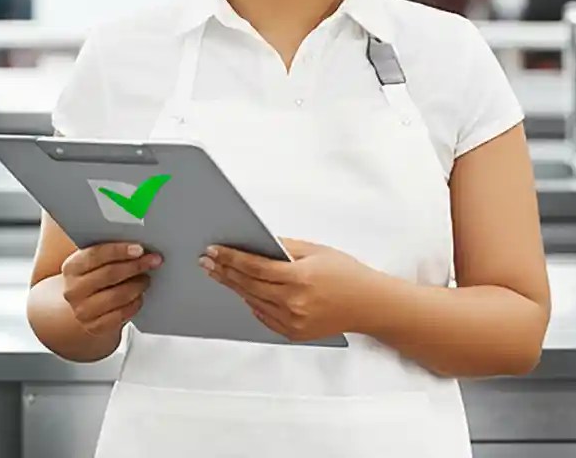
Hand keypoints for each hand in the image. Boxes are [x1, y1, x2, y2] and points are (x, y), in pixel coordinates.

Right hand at [61, 242, 161, 337]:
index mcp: (72, 267)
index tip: (140, 249)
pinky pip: (121, 314)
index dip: (119, 251)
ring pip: (118, 295)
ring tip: (146, 279)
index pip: (96, 255)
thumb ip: (112, 253)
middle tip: (153, 260)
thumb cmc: (97, 277)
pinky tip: (139, 296)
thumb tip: (140, 248)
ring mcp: (82, 310)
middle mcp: (73, 290)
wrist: (87, 305)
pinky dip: (135, 303)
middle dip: (136, 266)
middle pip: (110, 274)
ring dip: (137, 285)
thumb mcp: (97, 262)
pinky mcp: (94, 327)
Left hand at [200, 238, 382, 341]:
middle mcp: (294, 302)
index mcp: (300, 278)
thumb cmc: (348, 276)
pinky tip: (243, 291)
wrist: (369, 306)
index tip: (214, 251)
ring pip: (252, 301)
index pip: (254, 266)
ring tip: (218, 273)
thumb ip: (285, 247)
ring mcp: (292, 321)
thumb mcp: (317, 251)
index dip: (230, 257)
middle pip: (247, 285)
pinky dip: (251, 302)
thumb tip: (257, 242)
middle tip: (206, 261)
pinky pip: (263, 316)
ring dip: (233, 287)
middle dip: (224, 271)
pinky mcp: (293, 333)